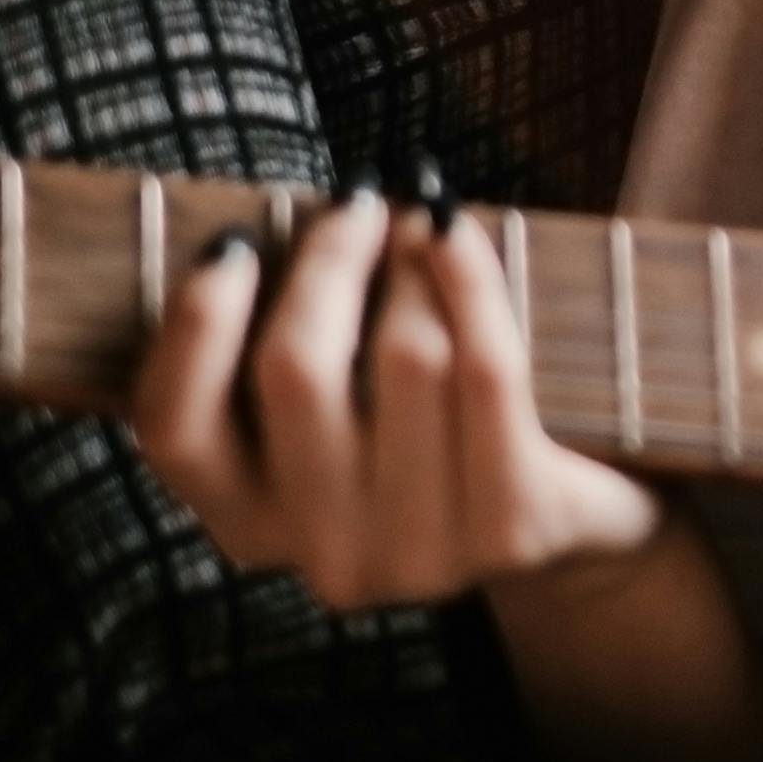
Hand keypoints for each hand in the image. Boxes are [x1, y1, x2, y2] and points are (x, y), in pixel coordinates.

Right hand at [132, 187, 660, 614]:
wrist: (586, 512)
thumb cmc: (438, 422)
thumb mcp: (345, 392)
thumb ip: (292, 332)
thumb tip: (277, 220)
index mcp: (252, 524)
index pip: (176, 430)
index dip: (197, 324)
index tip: (238, 241)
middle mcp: (327, 558)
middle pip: (294, 371)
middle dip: (328, 260)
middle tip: (360, 203)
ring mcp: (422, 554)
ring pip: (404, 358)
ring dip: (414, 264)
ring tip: (426, 223)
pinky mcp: (514, 527)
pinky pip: (487, 369)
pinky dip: (472, 279)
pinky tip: (462, 235)